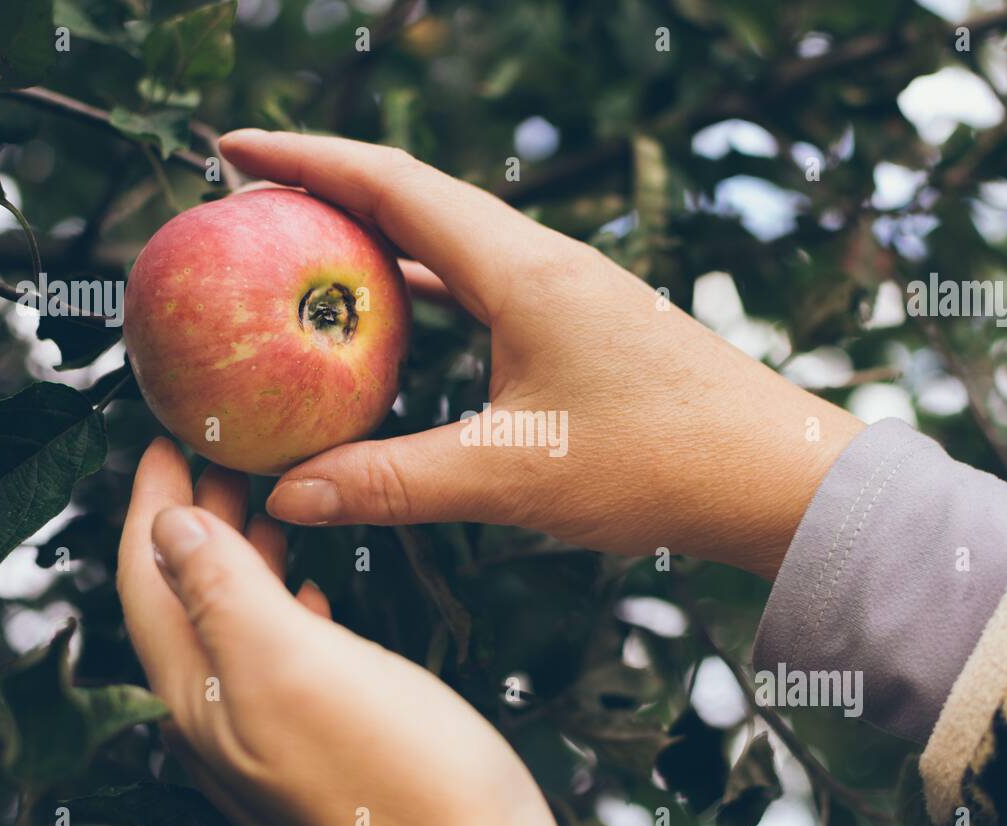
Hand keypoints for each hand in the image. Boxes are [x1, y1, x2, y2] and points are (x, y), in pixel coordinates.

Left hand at [116, 438, 570, 825]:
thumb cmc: (395, 780)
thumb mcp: (294, 668)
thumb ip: (227, 594)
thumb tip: (171, 527)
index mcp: (203, 694)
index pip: (150, 578)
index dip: (151, 501)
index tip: (166, 436)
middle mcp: (225, 715)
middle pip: (191, 593)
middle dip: (197, 514)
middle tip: (220, 446)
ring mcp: (275, 730)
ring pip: (240, 618)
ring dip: (246, 551)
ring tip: (268, 494)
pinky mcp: (326, 737)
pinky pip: (285, 652)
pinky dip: (289, 602)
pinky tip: (316, 589)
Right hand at [219, 130, 864, 578]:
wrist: (777, 474)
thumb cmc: (659, 463)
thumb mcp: (513, 475)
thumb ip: (394, 483)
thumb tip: (288, 497)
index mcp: (522, 268)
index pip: (391, 185)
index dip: (303, 159)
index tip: (229, 146)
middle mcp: (543, 260)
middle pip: (417, 197)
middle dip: (329, 188)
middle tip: (253, 201)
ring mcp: (568, 288)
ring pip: (452, 241)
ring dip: (379, 237)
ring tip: (310, 249)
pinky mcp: (584, 323)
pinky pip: (482, 284)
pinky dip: (426, 288)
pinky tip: (402, 315)